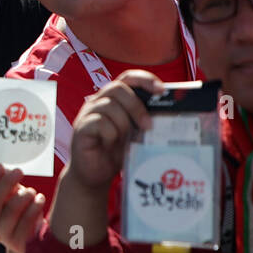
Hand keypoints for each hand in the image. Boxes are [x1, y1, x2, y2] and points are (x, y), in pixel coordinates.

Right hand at [0, 164, 45, 252]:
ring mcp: (0, 233)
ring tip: (32, 191)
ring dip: (23, 197)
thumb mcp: (4, 197)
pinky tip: (39, 200)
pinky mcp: (15, 242)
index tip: (1, 166)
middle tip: (19, 171)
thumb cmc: (13, 211)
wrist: (23, 239)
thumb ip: (2, 185)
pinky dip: (34, 209)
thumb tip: (8, 171)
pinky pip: (26, 223)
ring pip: (10, 211)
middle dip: (6, 183)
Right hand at [68, 70, 160, 193]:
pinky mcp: (81, 128)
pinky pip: (100, 123)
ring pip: (109, 106)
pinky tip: (109, 145)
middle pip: (118, 88)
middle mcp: (99, 102)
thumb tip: (171, 118)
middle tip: (147, 126)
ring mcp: (88, 114)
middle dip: (136, 106)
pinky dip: (110, 135)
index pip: (128, 78)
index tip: (161, 90)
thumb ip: (146, 122)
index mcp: (114, 99)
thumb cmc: (116, 152)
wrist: (94, 175)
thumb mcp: (136, 135)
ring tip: (125, 141)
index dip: (145, 80)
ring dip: (123, 125)